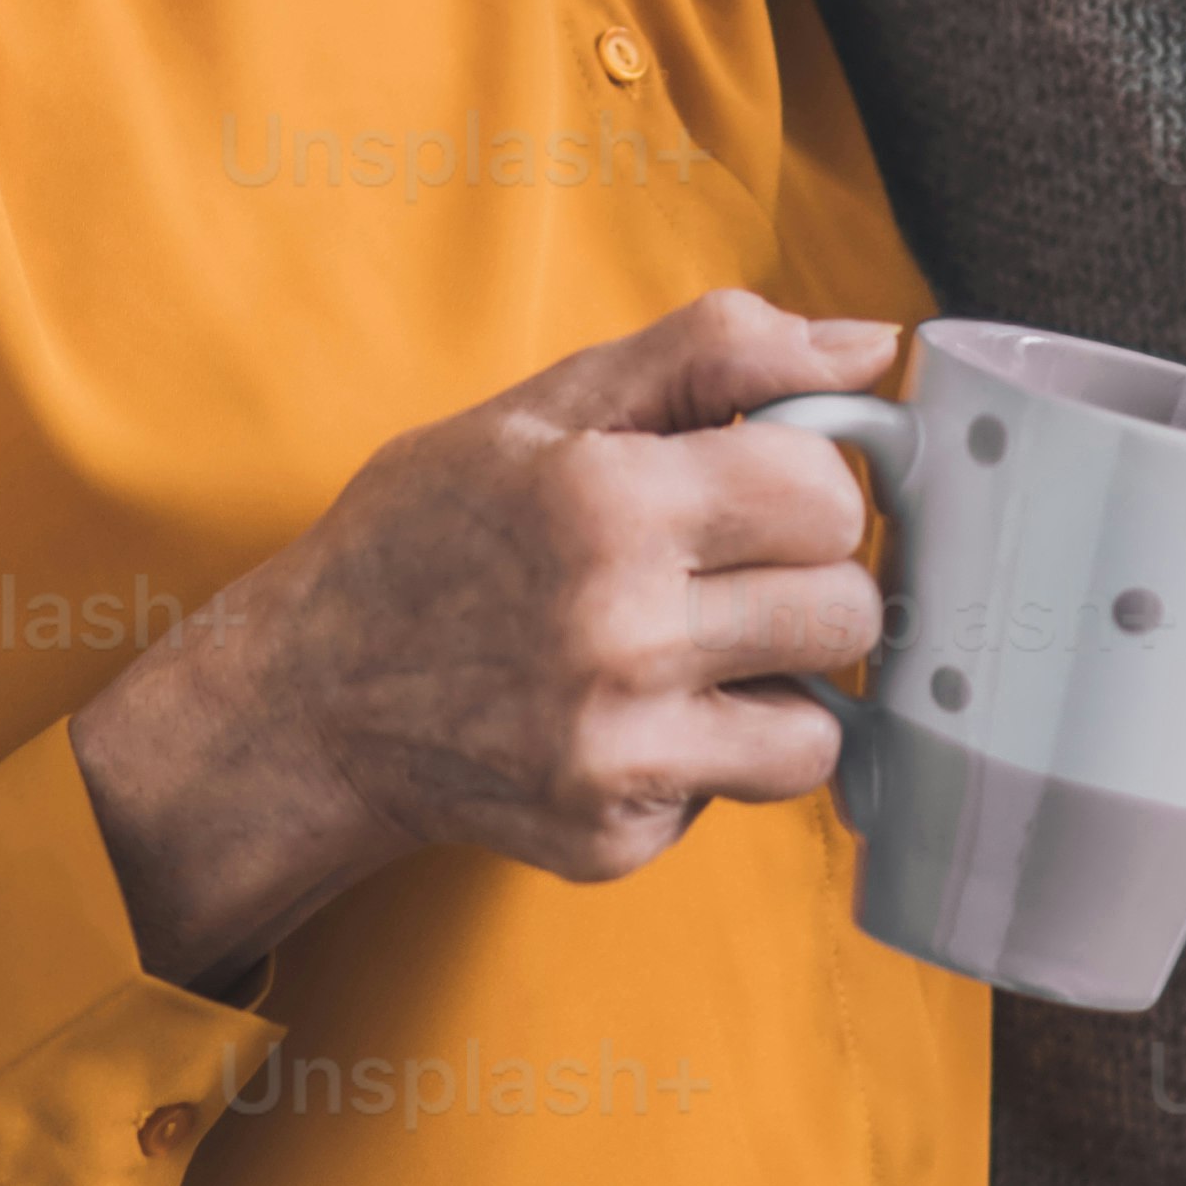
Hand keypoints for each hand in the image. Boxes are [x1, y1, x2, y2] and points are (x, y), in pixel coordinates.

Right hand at [70, 288, 897, 979]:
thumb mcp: (551, 403)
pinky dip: (705, 755)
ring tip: (695, 646)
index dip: (804, 480)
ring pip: (816, 729)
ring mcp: (616, 757)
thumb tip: (874, 343)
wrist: (312, 695)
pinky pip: (737, 796)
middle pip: (846, 613)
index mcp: (607, 505)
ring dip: (776, 684)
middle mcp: (618, 638)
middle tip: (731, 567)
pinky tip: (630, 714)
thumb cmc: (435, 529)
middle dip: (806, 580)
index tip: (754, 483)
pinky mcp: (612, 842)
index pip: (825, 494)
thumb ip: (717, 352)